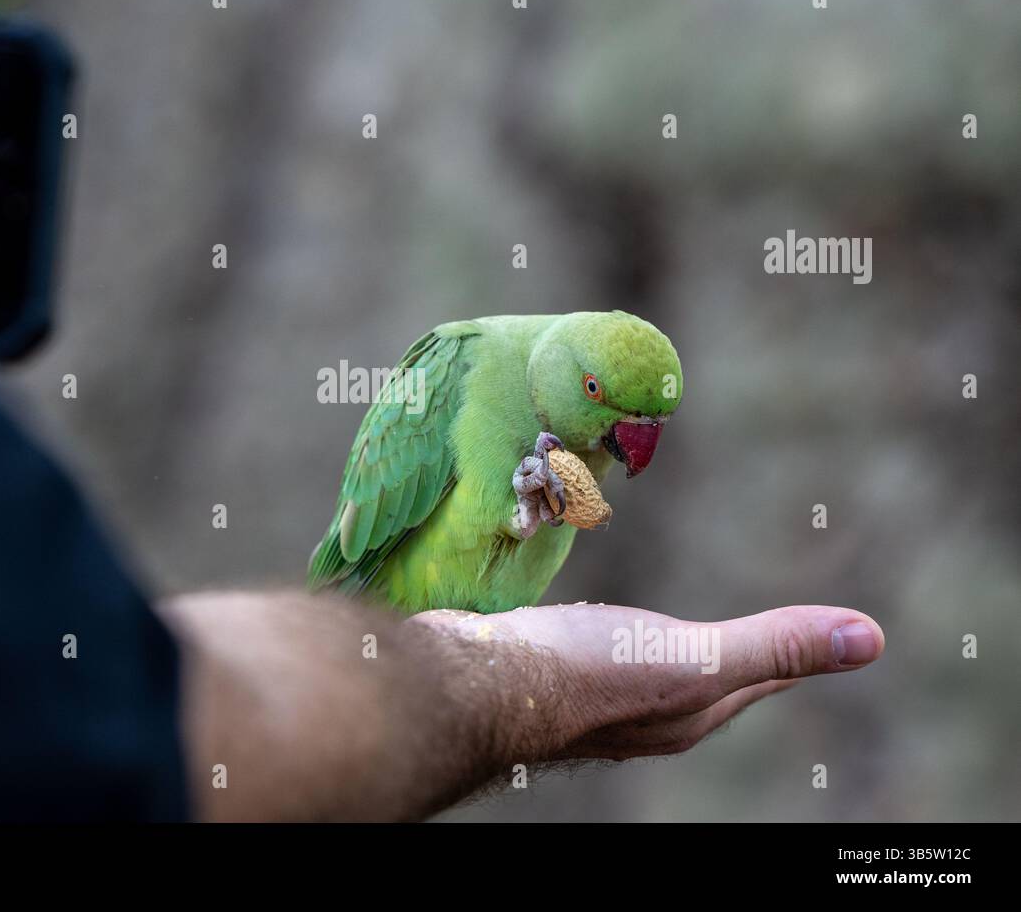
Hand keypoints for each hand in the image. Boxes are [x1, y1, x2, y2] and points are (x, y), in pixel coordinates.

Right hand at [411, 601, 883, 762]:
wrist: (476, 686)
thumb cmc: (582, 673)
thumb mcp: (694, 657)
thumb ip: (775, 646)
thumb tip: (872, 640)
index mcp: (693, 714)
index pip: (762, 682)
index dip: (793, 658)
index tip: (820, 638)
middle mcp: (651, 717)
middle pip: (712, 684)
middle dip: (743, 660)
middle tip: (766, 634)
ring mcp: (598, 700)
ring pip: (656, 672)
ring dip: (676, 652)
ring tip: (685, 636)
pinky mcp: (553, 677)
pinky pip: (605, 657)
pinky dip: (621, 641)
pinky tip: (602, 632)